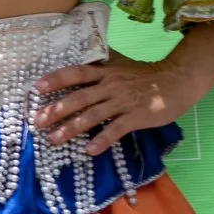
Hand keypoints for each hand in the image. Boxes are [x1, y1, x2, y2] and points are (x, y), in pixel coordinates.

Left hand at [36, 54, 196, 154]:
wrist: (177, 81)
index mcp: (105, 72)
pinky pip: (116, 129)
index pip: (76, 73)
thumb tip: (77, 62)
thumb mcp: (120, 65)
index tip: (36, 88)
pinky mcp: (137, 117)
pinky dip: (102, 140)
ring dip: (71, 128)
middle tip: (37, 121)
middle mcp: (110, 85)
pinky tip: (89, 150)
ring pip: (93, 115)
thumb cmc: (145, 74)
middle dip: (56, 109)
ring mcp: (123, 101)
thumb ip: (100, 66)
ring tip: (54, 139)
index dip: (55, 79)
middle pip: (79, 97)